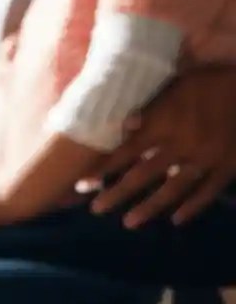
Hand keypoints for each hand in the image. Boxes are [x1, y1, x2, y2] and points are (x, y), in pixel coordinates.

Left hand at [88, 69, 235, 227]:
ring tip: (129, 222)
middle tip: (95, 209)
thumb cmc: (206, 80)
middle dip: (117, 194)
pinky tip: (177, 219)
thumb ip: (149, 107)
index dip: (103, 168)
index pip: (126, 151)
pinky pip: (208, 192)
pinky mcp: (228, 166)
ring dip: (149, 208)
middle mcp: (181, 145)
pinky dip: (193, 207)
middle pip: (143, 175)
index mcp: (164, 123)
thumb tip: (125, 125)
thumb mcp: (174, 85)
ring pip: (173, 189)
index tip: (82, 182)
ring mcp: (206, 158)